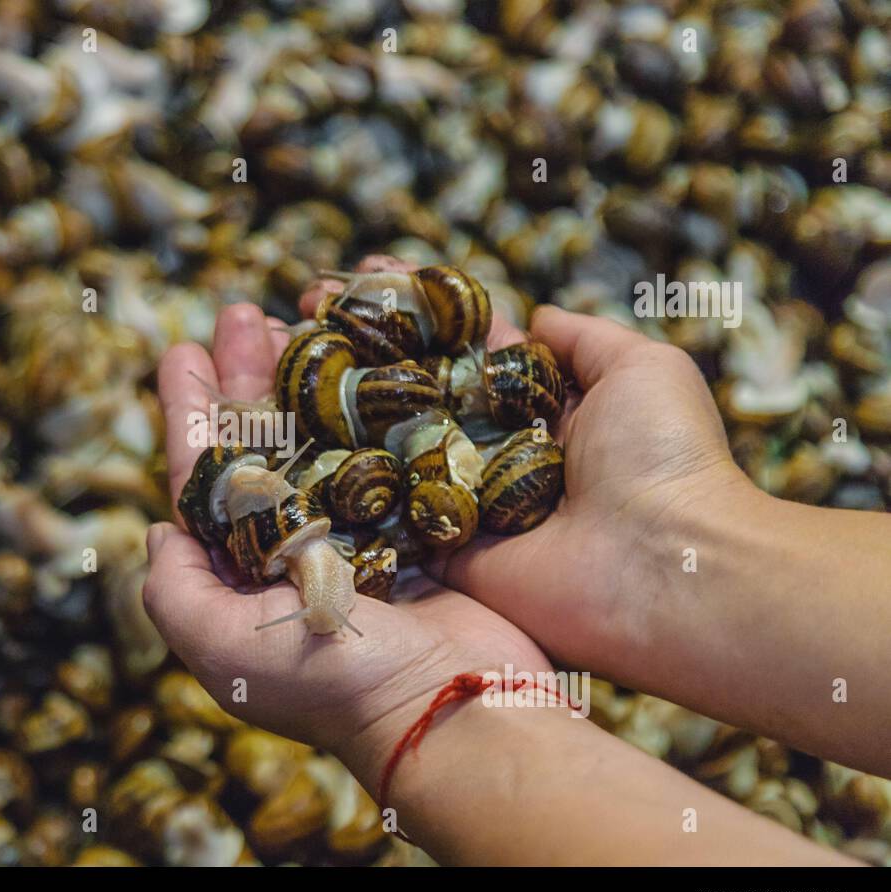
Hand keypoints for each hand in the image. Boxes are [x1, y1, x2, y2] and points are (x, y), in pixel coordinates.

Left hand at [142, 293, 551, 790]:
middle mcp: (299, 548)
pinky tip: (373, 350)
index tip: (180, 350)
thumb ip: (175, 589)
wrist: (452, 712)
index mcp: (247, 572)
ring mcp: (365, 531)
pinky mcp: (425, 521)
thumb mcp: (221, 648)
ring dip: (310, 371)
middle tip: (243, 313)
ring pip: (327, 431)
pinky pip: (393, 442)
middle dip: (250, 375)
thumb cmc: (332, 685)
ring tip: (300, 313)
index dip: (191, 410)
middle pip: (265, 439)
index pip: (206, 476)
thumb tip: (161, 528)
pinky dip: (380, 396)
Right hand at [303, 257, 749, 678]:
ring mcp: (464, 500)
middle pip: (416, 389)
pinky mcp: (443, 552)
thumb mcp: (643, 369)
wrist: (663, 565)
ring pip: (389, 442)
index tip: (368, 273)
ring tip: (282, 348)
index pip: (464, 346)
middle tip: (308, 303)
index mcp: (541, 406)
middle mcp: (495, 450)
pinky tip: (289, 428)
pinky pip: (384, 511)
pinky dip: (341, 477)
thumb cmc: (663, 458)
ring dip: (337, 401)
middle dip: (364, 345)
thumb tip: (536, 316)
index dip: (419, 308)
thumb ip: (583, 339)